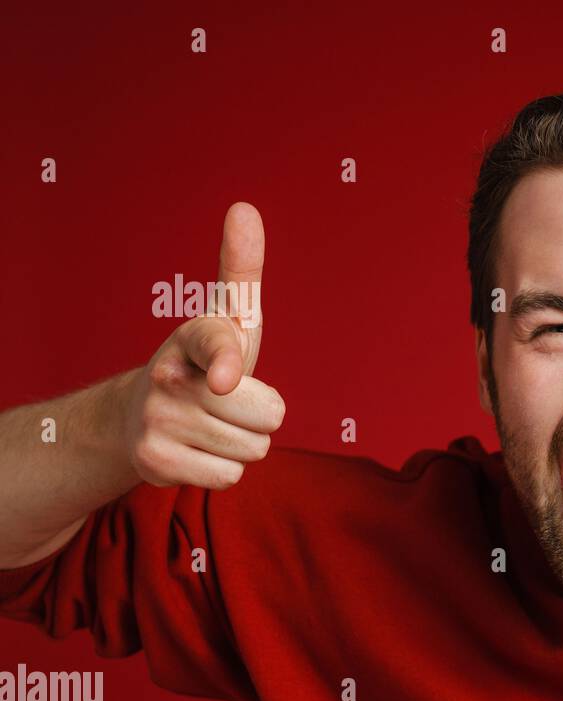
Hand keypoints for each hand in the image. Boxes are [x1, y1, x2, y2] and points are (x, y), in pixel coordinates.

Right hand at [123, 202, 284, 488]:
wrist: (142, 415)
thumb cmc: (205, 363)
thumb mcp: (229, 320)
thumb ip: (242, 270)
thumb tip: (244, 209)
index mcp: (194, 337)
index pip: (219, 348)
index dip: (226, 366)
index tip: (226, 378)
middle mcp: (169, 377)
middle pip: (268, 416)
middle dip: (261, 416)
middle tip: (229, 402)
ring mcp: (157, 422)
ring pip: (252, 451)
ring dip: (243, 444)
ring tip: (213, 424)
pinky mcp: (154, 464)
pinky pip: (230, 478)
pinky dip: (222, 470)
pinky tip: (197, 450)